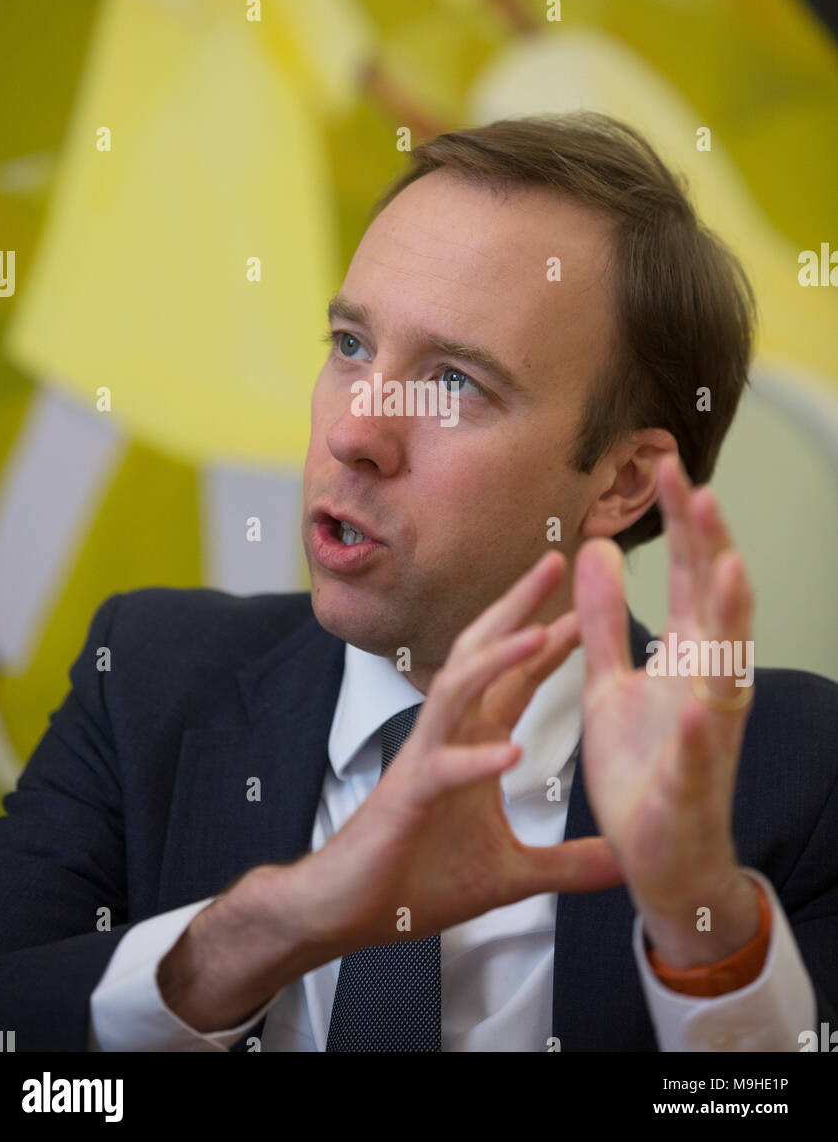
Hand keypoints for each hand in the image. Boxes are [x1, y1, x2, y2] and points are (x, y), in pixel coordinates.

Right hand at [282, 550, 622, 954]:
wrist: (351, 912)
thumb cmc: (421, 881)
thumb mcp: (512, 875)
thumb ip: (567, 864)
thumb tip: (623, 863)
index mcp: (474, 743)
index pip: (517, 679)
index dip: (552, 641)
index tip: (593, 605)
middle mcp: (450, 737)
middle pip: (484, 655)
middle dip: (519, 607)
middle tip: (556, 560)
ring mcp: (425, 761)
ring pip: (459, 690)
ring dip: (498, 659)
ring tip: (541, 632)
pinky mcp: (408, 798)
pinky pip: (442, 769)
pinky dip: (475, 760)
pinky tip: (510, 752)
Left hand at [575, 454, 759, 964]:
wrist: (659, 858)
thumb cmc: (641, 766)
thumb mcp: (610, 681)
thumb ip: (604, 620)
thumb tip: (597, 549)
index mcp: (683, 659)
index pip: (686, 578)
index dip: (679, 526)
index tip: (668, 467)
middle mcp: (704, 687)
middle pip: (711, 607)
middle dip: (708, 551)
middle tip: (700, 490)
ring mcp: (703, 735)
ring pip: (724, 671)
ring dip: (727, 622)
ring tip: (728, 568)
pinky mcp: (688, 786)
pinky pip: (695, 757)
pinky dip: (696, 732)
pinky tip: (696, 705)